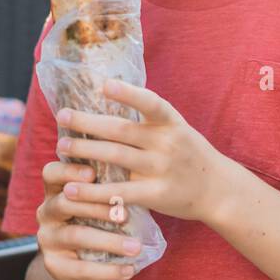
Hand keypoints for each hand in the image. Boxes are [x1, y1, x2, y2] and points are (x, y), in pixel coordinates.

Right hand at [35, 159, 141, 279]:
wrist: (81, 272)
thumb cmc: (98, 225)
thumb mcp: (99, 206)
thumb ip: (107, 190)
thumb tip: (137, 175)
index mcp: (55, 191)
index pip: (51, 173)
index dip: (68, 171)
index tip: (93, 174)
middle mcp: (46, 213)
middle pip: (63, 203)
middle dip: (96, 207)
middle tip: (125, 215)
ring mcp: (47, 240)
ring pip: (75, 235)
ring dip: (108, 241)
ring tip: (135, 247)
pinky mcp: (54, 266)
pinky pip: (82, 268)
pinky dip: (109, 270)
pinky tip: (130, 270)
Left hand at [54, 78, 230, 225]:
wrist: (219, 190)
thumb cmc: (189, 154)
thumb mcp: (177, 129)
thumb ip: (149, 119)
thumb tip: (108, 98)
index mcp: (171, 122)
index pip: (150, 103)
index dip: (128, 93)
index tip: (105, 85)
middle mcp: (166, 142)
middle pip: (121, 130)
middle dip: (88, 122)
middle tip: (62, 116)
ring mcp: (161, 168)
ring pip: (116, 157)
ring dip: (85, 150)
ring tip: (61, 146)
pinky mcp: (156, 194)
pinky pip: (119, 192)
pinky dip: (93, 191)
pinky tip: (71, 190)